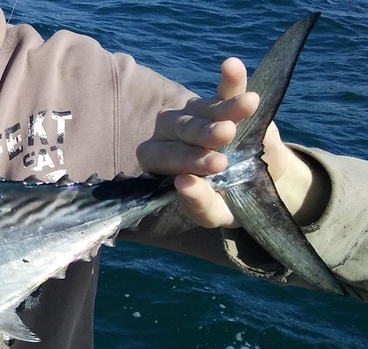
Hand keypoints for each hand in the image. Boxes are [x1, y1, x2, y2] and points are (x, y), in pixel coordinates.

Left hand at [137, 57, 324, 227]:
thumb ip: (197, 204)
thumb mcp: (214, 212)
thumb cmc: (226, 201)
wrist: (260, 186)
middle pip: (180, 128)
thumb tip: (184, 184)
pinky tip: (232, 66)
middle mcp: (170, 134)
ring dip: (223, 107)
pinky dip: (229, 79)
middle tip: (226, 137)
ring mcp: (194, 114)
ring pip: (202, 108)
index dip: (186, 159)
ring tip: (246, 107)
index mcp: (159, 163)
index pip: (162, 156)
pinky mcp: (222, 101)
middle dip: (203, 132)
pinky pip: (223, 88)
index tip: (217, 165)